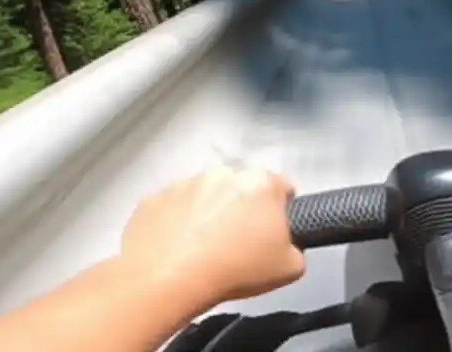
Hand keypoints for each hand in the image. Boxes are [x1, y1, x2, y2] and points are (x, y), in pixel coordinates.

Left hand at [119, 166, 303, 306]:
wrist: (168, 278)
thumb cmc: (234, 269)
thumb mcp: (290, 269)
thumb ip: (295, 248)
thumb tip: (285, 246)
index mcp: (261, 183)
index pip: (283, 188)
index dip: (281, 212)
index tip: (271, 234)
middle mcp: (224, 173)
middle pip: (242, 187)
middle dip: (242, 209)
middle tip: (238, 245)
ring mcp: (185, 182)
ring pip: (205, 194)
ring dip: (208, 213)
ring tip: (203, 249)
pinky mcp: (155, 197)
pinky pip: (173, 206)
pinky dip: (178, 221)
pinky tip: (177, 248)